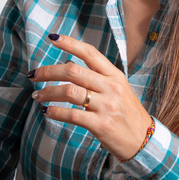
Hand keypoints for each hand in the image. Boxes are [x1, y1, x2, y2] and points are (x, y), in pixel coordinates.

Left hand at [28, 33, 152, 160]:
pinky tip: (47, 111)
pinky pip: (72, 115)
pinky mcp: (101, 125)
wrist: (144, 141)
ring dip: (48, 92)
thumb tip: (69, 64)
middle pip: (72, 71)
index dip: (69, 43)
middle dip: (48, 71)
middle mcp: (111, 87)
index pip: (90, 52)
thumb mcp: (118, 89)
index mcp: (114, 75)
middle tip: (33, 75)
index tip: (52, 38)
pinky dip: (55, 112)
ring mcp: (106, 106)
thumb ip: (96, 76)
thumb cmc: (127, 114)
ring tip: (37, 96)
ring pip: (69, 92)